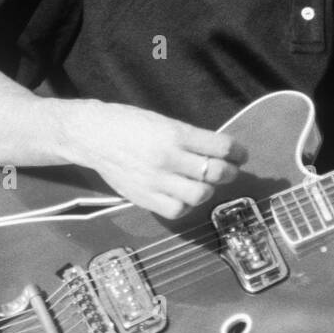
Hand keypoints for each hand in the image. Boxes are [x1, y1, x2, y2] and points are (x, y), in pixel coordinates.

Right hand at [56, 102, 244, 218]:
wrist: (92, 136)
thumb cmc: (130, 123)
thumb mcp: (164, 122)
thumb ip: (191, 138)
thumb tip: (221, 152)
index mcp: (175, 133)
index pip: (220, 146)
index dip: (238, 152)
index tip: (241, 154)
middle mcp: (168, 157)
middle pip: (215, 172)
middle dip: (229, 172)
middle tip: (229, 170)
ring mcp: (156, 180)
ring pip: (200, 195)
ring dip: (208, 190)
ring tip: (204, 183)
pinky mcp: (144, 198)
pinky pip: (177, 210)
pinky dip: (186, 205)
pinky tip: (184, 195)